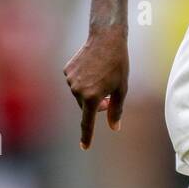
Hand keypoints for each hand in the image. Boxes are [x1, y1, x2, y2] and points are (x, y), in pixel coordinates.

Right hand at [63, 25, 128, 148]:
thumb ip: (116, 110)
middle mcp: (78, 91)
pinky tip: (92, 68)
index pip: (87, 123)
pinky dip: (83, 80)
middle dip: (96, 105)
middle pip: (86, 107)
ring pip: (79, 95)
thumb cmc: (117, 65)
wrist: (106, 40)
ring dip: (89, 92)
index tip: (85, 147)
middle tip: (108, 95)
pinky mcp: (67, 70)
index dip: (87, 136)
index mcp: (92, 98)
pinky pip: (74, 82)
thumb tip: (114, 127)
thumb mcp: (121, 89)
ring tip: (101, 76)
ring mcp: (70, 80)